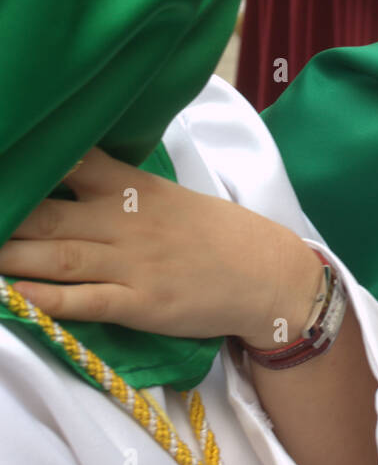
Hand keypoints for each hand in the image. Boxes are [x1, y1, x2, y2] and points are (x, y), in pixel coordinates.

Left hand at [0, 149, 322, 348]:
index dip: (33, 163)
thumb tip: (69, 173)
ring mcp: (131, 264)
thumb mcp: (165, 195)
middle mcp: (125, 221)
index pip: (75, 162)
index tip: (6, 161)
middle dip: (7, 215)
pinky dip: (48, 299)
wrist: (265, 272)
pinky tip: (17, 295)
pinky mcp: (140, 304)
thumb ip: (118, 184)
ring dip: (11, 256)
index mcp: (133, 187)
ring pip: (58, 256)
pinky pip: (86, 301)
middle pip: (50, 213)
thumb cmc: (213, 233)